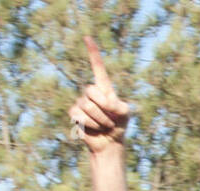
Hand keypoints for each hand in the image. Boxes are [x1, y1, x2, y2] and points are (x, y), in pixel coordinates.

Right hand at [69, 36, 130, 154]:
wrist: (110, 144)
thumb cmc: (119, 126)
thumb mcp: (125, 113)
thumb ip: (117, 105)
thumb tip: (103, 103)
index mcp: (103, 88)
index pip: (98, 68)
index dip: (93, 53)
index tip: (87, 38)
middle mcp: (90, 92)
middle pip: (91, 91)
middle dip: (103, 108)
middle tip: (110, 120)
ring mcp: (81, 102)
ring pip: (86, 105)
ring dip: (99, 119)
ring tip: (104, 125)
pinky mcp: (75, 114)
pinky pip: (79, 115)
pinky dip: (90, 125)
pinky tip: (93, 129)